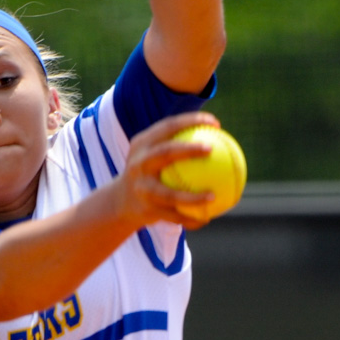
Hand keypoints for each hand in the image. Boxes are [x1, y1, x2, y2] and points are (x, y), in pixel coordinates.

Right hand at [114, 111, 221, 229]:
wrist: (120, 201)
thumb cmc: (149, 173)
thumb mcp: (154, 154)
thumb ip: (178, 143)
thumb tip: (219, 136)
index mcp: (143, 144)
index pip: (168, 126)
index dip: (191, 120)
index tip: (215, 123)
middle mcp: (140, 163)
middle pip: (165, 153)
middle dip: (188, 149)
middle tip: (211, 149)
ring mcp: (142, 187)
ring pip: (170, 194)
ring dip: (193, 198)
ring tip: (214, 196)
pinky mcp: (146, 209)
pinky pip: (173, 215)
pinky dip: (190, 218)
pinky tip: (205, 219)